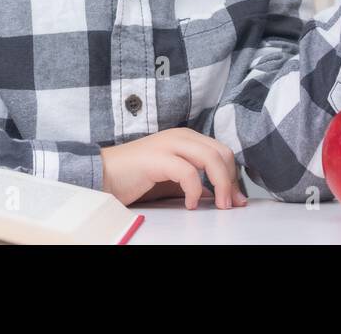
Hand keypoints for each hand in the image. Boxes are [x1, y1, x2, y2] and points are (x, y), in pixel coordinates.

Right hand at [100, 129, 249, 209]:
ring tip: (219, 205)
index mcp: (186, 138)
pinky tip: (190, 204)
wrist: (103, 174)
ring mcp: (168, 144)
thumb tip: (219, 195)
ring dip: (221, 184)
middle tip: (230, 204)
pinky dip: (195, 190)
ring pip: (210, 158)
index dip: (232, 175)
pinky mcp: (157, 158)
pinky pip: (187, 172)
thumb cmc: (136, 177)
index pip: (221, 151)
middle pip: (220, 152)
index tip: (237, 199)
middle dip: (230, 180)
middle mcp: (180, 136)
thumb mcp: (172, 180)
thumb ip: (195, 182)